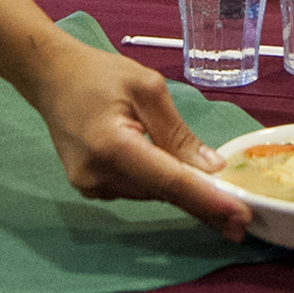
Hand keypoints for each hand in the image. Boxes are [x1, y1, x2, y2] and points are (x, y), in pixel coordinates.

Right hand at [26, 40, 251, 240]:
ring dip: (177, 185)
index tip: (240, 218)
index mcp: (113, 146)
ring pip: (151, 193)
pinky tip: (157, 158)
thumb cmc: (100, 74)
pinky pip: (136, 188)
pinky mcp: (89, 187)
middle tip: (241, 218)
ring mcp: (89, 185)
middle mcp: (97, 175)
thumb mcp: (148, 88)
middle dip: (202, 199)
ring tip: (198, 172)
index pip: (170, 182)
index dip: (208, 201)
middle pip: (162, 192)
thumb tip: (212, 169)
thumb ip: (178, 132)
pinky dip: (155, 180)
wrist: (51, 76)